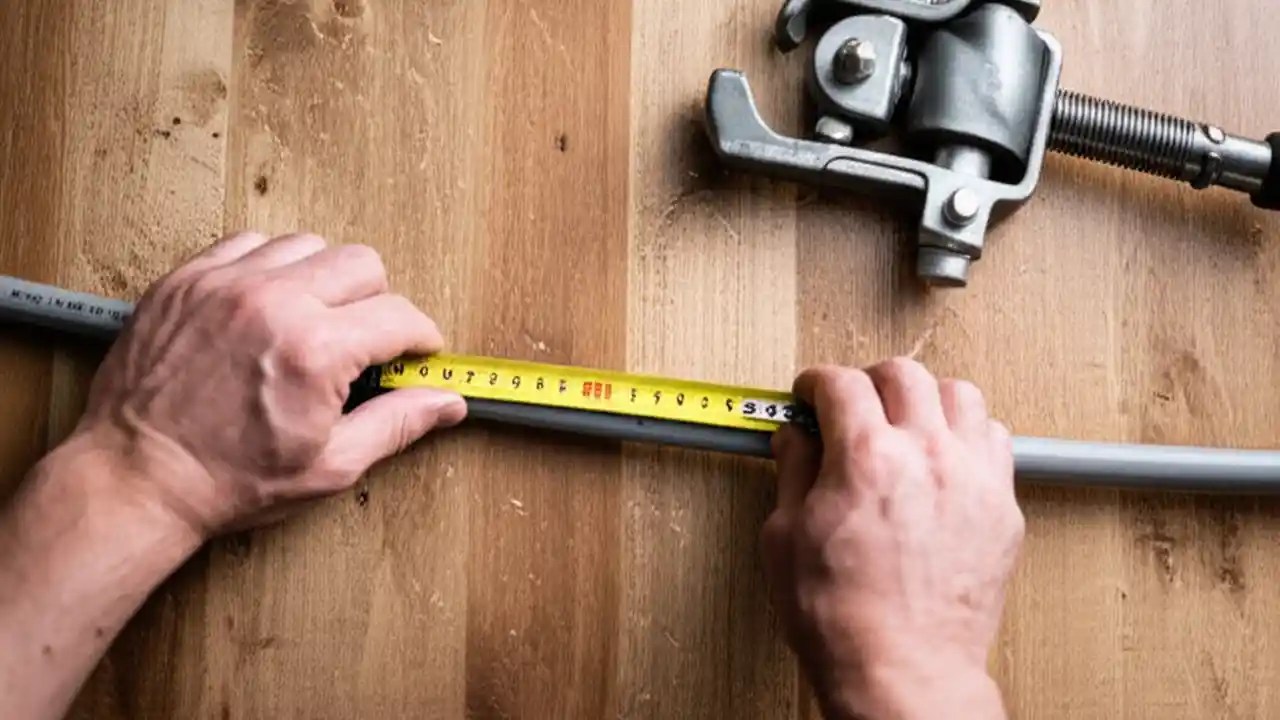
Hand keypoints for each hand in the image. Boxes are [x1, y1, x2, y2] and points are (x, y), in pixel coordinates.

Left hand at [71, 231, 465, 537]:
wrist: (137, 479)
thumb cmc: (225, 480)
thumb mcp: (329, 466)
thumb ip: (396, 424)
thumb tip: (445, 403)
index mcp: (314, 351)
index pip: (400, 316)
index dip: (422, 338)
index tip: (418, 351)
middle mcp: (273, 303)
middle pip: (363, 264)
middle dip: (377, 302)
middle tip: (364, 341)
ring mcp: (225, 284)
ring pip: (310, 245)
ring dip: (324, 279)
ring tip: (313, 321)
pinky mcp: (188, 279)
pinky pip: (251, 243)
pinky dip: (271, 267)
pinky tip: (269, 305)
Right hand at [763, 359, 1021, 719]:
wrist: (903, 670)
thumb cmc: (843, 618)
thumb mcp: (785, 537)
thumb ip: (793, 472)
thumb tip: (795, 440)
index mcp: (865, 458)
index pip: (841, 383)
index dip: (816, 382)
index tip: (811, 394)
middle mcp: (926, 456)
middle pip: (903, 373)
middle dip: (869, 379)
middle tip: (853, 402)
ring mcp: (972, 479)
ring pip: (961, 394)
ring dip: (927, 398)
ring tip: (906, 420)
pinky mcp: (1002, 508)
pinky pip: (996, 440)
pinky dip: (968, 434)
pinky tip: (945, 454)